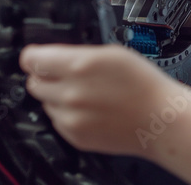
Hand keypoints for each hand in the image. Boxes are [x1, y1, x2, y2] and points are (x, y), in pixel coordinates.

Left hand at [19, 43, 190, 158]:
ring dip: (57, 96)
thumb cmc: (143, 85)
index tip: (34, 56)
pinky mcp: (75, 136)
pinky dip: (67, 114)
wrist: (159, 120)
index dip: (33, 56)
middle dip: (45, 76)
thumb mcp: (111, 53)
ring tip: (86, 93)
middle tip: (65, 74)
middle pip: (34, 82)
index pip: (32, 59)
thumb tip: (53, 57)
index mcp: (79, 67)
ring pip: (45, 103)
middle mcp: (70, 94)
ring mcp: (71, 118)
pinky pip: (57, 121)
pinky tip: (90, 108)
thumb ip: (77, 54)